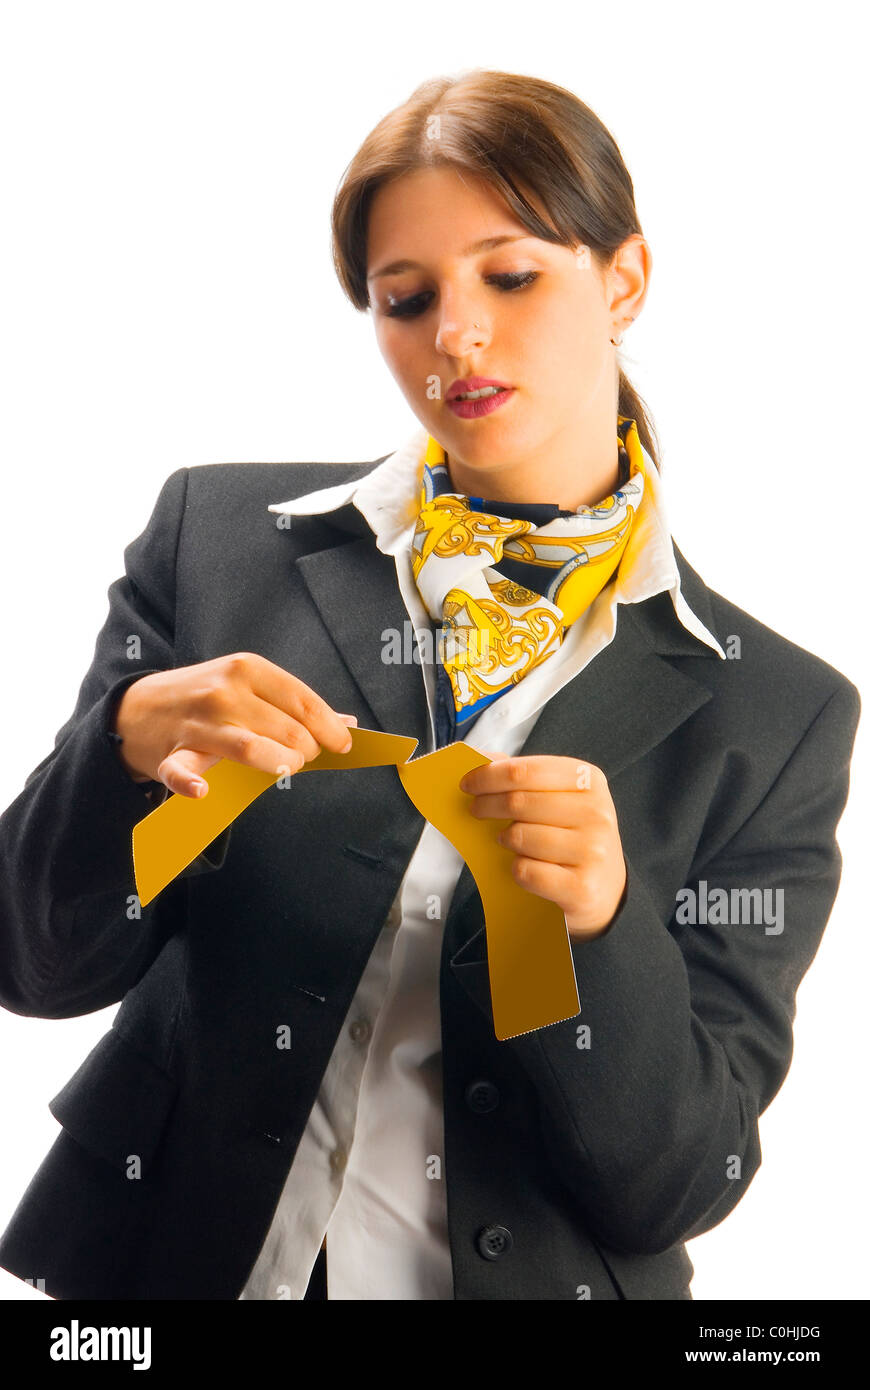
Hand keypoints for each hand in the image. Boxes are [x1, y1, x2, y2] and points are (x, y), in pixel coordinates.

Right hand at [111, 652, 357, 798]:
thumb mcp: (248, 686)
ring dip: (278, 764)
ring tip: (285, 768)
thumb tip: (347, 723)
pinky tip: (204, 792)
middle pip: (287, 731)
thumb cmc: (205, 697)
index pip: (303, 702)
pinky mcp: (171, 752)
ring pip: (250, 749)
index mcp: (248, 669)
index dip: (330, 728)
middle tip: (303, 758)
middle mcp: (224, 692)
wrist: (137, 707)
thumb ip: (295, 704)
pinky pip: (182, 771)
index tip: (343, 745)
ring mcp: (197, 722)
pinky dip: (191, 783)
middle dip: (306, 751)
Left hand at [458, 753, 626, 940]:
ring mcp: (592, 851)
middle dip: (487, 805)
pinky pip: (527, 871)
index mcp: (588, 780)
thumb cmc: (572, 834)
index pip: (525, 770)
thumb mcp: (559, 796)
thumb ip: (524, 776)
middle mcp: (596, 812)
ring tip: (507, 840)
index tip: (468, 783)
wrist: (606, 887)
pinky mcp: (582, 887)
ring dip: (505, 839)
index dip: (489, 775)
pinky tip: (523, 866)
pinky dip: (517, 869)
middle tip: (476, 810)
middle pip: (518, 802)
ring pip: (520, 836)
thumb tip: (480, 760)